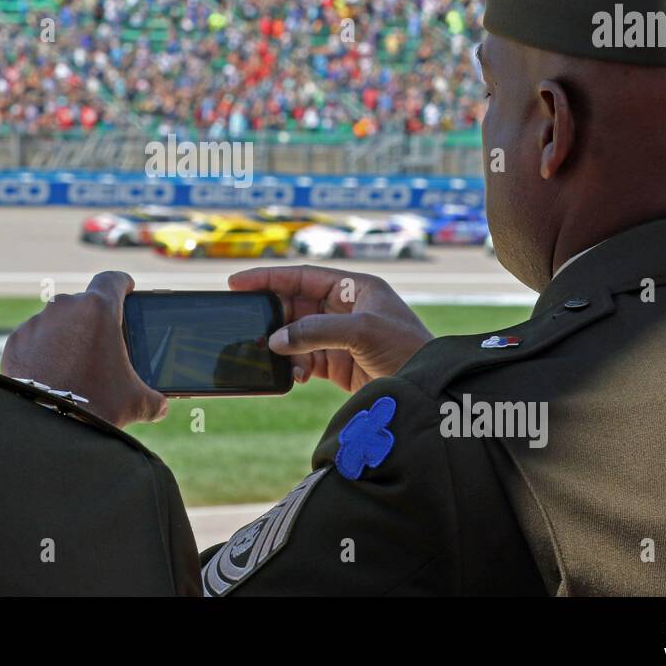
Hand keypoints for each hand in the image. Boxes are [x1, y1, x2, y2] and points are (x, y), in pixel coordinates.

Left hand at [0, 271, 166, 428]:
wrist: (49, 427)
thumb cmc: (97, 406)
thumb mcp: (136, 401)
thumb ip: (153, 397)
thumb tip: (160, 405)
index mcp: (99, 309)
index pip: (113, 279)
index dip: (122, 284)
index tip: (127, 289)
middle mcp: (65, 307)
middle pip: (84, 303)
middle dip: (93, 319)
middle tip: (101, 344)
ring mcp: (37, 322)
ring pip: (57, 320)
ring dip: (66, 334)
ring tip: (73, 363)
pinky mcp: (16, 341)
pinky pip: (34, 338)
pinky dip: (42, 350)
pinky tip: (50, 372)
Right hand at [228, 265, 432, 391]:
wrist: (428, 390)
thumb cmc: (407, 348)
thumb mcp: (362, 331)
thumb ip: (315, 331)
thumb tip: (275, 340)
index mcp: (354, 287)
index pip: (303, 276)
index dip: (269, 278)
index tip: (237, 282)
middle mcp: (345, 308)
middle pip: (296, 305)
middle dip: (273, 317)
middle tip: (248, 326)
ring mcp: (340, 337)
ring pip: (297, 335)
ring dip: (282, 345)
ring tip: (269, 354)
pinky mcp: (338, 364)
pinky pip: (305, 359)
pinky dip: (295, 366)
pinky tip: (294, 375)